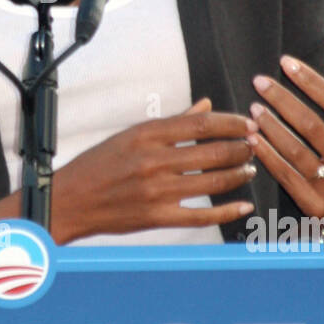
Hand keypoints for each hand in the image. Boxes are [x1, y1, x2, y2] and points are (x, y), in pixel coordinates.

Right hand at [54, 98, 257, 242]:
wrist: (69, 200)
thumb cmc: (97, 165)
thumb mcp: (130, 135)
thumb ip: (171, 122)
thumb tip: (203, 106)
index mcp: (146, 135)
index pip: (200, 124)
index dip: (230, 123)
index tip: (246, 123)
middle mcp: (153, 161)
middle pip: (211, 151)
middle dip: (240, 147)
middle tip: (254, 145)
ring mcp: (156, 191)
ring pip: (211, 181)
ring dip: (236, 174)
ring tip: (248, 168)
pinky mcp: (157, 217)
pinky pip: (201, 215)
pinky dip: (226, 211)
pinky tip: (242, 205)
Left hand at [246, 50, 323, 239]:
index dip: (310, 81)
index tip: (286, 62)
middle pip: (311, 125)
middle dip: (282, 100)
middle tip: (259, 82)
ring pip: (295, 151)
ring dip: (270, 127)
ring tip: (253, 108)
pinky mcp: (314, 206)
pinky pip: (285, 175)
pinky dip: (267, 155)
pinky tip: (253, 138)